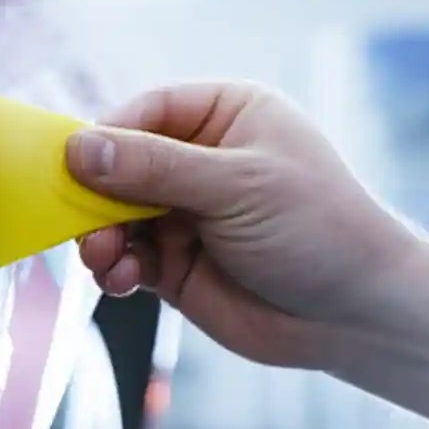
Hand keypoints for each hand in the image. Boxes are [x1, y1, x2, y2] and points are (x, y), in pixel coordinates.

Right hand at [66, 83, 422, 368]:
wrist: (355, 315)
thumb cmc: (317, 230)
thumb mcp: (235, 186)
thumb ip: (154, 167)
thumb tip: (78, 147)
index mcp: (224, 115)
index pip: (144, 112)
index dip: (105, 137)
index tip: (72, 165)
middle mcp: (199, 159)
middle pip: (118, 165)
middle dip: (96, 196)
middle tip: (85, 225)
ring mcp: (185, 213)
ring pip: (114, 215)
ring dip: (100, 237)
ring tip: (105, 260)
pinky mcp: (174, 263)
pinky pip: (125, 257)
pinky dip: (114, 268)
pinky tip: (121, 281)